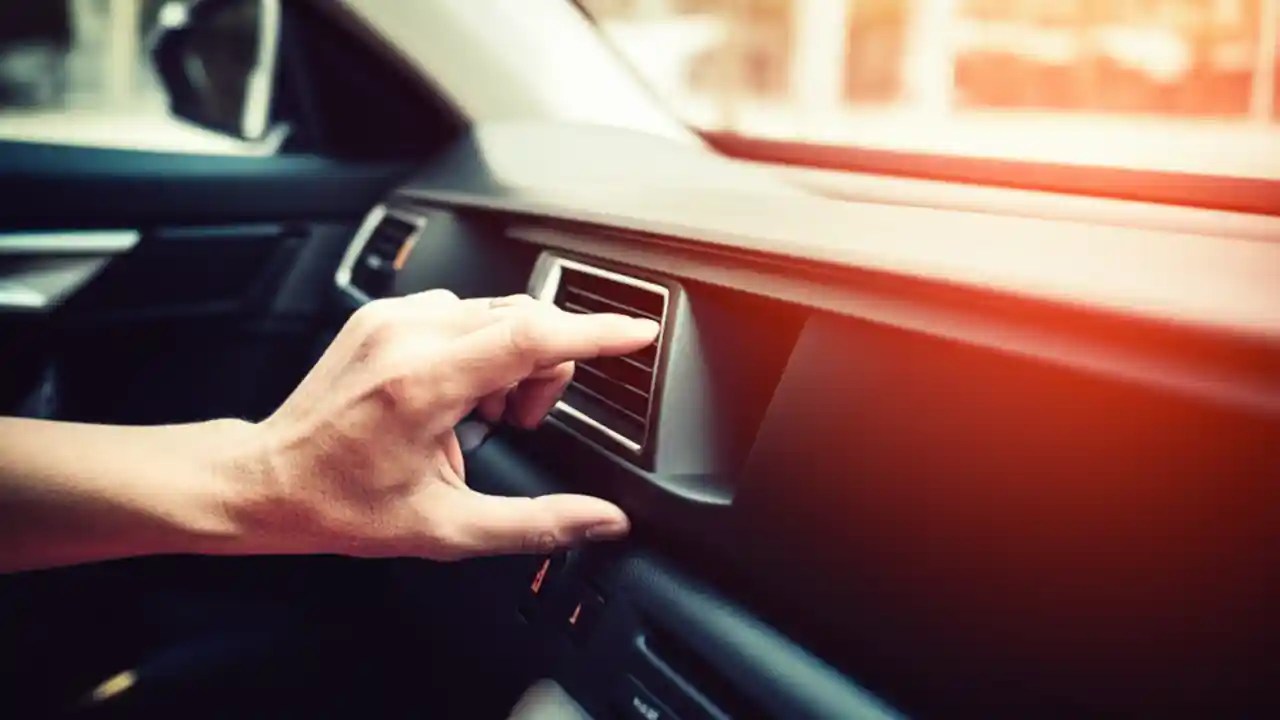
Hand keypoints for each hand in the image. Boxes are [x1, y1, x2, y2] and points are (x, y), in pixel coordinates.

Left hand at [233, 290, 658, 559]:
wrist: (268, 479)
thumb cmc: (343, 504)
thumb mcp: (446, 529)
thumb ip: (536, 524)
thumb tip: (602, 522)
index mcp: (424, 384)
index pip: (532, 336)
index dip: (596, 333)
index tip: (637, 334)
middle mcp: (408, 335)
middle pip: (525, 320)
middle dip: (547, 367)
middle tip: (518, 421)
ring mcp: (392, 317)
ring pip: (497, 313)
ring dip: (513, 358)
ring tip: (481, 413)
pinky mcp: (384, 312)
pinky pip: (464, 312)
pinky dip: (481, 347)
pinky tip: (458, 392)